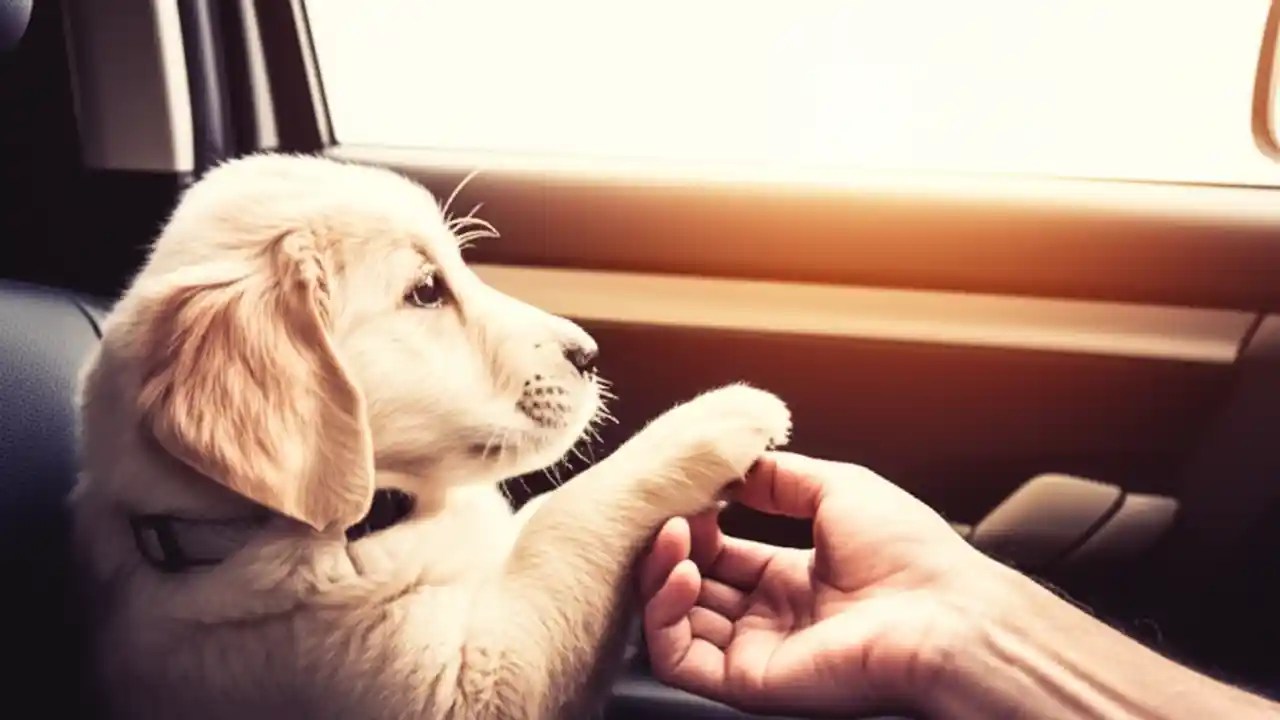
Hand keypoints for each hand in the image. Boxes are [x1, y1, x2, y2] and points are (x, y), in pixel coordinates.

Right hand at [637, 451, 1010, 716]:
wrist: (945, 614)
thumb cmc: (911, 554)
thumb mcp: (838, 488)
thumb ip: (778, 477)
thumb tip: (732, 467)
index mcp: (797, 578)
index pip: (722, 555)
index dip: (697, 525)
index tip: (686, 494)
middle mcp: (773, 618)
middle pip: (691, 587)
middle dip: (671, 546)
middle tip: (669, 514)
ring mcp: (758, 651)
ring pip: (674, 621)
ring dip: (660, 573)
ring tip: (673, 537)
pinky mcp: (747, 681)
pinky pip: (678, 658)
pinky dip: (664, 615)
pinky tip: (680, 574)